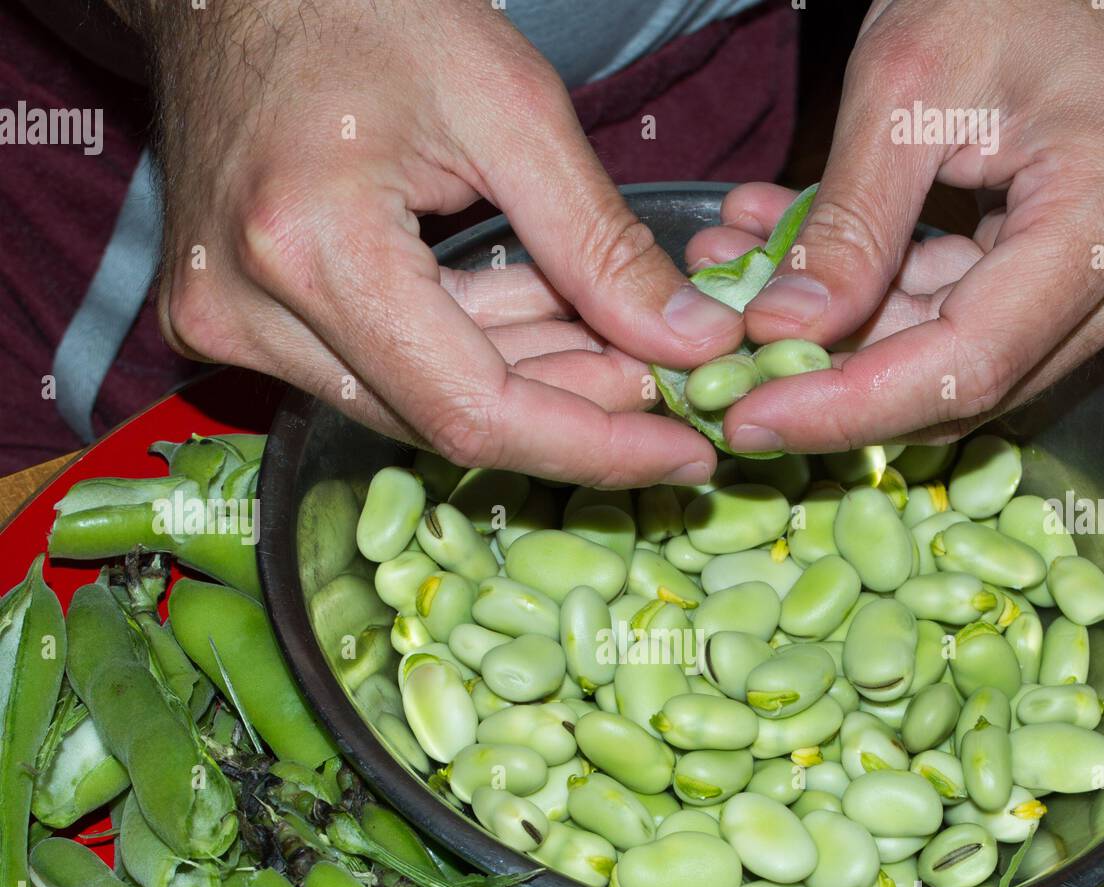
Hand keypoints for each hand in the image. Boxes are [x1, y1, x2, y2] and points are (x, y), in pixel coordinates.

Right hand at [133, 0, 740, 481]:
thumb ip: (601, 243)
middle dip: (572, 409)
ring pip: (417, 405)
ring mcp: (235, 323)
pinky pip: (380, 372)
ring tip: (615, 338)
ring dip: (529, 381)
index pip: (473, 411)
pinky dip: (473, 352)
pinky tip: (542, 317)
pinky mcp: (240, 321)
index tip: (683, 452)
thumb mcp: (510, 105)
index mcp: (311, 247)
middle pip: (446, 418)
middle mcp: (252, 312)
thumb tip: (695, 344)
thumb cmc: (363, 1)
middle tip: (664, 378)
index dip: (592, 445)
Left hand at [691, 0, 1103, 454]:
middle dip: (837, 376)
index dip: (850, 409)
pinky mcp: (1095, 278)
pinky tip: (807, 267)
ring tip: (750, 275)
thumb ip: (849, 225)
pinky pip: (975, 325)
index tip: (751, 421)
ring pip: (960, 365)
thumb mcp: (907, 85)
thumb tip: (779, 334)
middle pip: (965, 381)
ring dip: (850, 338)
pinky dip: (886, 304)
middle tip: (733, 353)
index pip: (965, 365)